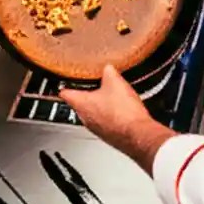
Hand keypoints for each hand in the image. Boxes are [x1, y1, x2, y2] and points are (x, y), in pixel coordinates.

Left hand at [59, 65, 175, 172]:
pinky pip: (105, 123)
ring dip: (100, 106)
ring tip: (112, 98)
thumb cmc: (123, 113)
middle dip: (87, 94)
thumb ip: (108, 72)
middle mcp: (85, 118)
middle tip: (95, 86)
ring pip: (93, 114)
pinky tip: (122, 111)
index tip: (64, 83)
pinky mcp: (108, 135)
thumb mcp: (116, 82)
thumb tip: (108, 68)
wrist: (138, 134)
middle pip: (79, 104)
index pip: (65, 93)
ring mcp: (96, 129)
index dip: (65, 85)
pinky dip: (111, 116)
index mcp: (81, 103)